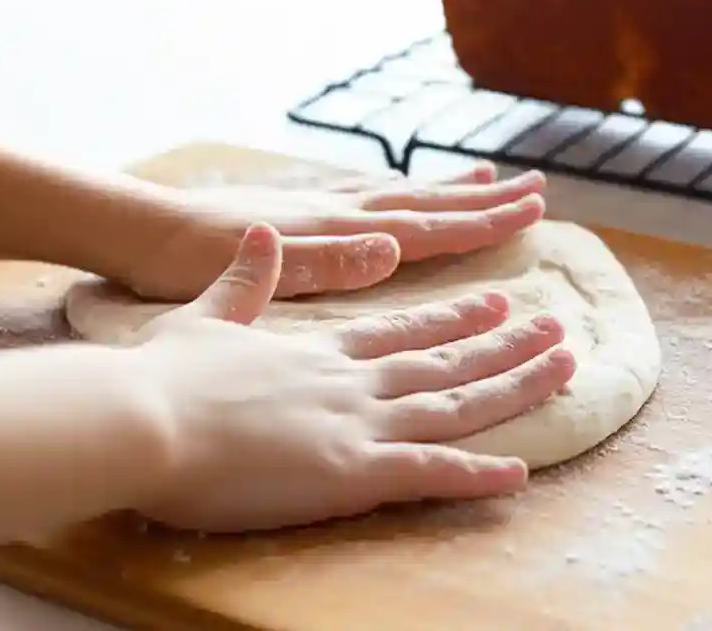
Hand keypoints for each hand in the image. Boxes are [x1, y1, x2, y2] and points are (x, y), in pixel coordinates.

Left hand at [127, 162, 545, 300]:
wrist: (137, 228)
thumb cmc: (191, 260)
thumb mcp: (260, 270)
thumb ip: (328, 261)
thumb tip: (393, 246)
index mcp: (338, 232)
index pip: (427, 226)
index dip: (481, 221)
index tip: (532, 210)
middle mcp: (337, 213)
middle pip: (426, 203)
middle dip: (483, 200)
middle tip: (536, 188)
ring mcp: (318, 208)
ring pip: (401, 196)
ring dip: (448, 191)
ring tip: (485, 176)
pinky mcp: (297, 213)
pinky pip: (368, 198)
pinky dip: (400, 195)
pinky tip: (400, 198)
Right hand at [130, 222, 573, 531]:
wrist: (145, 419)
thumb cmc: (164, 378)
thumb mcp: (207, 316)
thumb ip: (244, 281)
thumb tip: (258, 235)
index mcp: (321, 351)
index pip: (402, 330)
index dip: (452, 317)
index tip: (494, 300)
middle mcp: (353, 381)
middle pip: (447, 360)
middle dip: (504, 343)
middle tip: (555, 326)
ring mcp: (359, 423)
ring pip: (456, 405)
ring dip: (514, 387)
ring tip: (565, 367)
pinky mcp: (352, 472)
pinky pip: (431, 475)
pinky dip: (478, 476)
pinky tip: (521, 474)